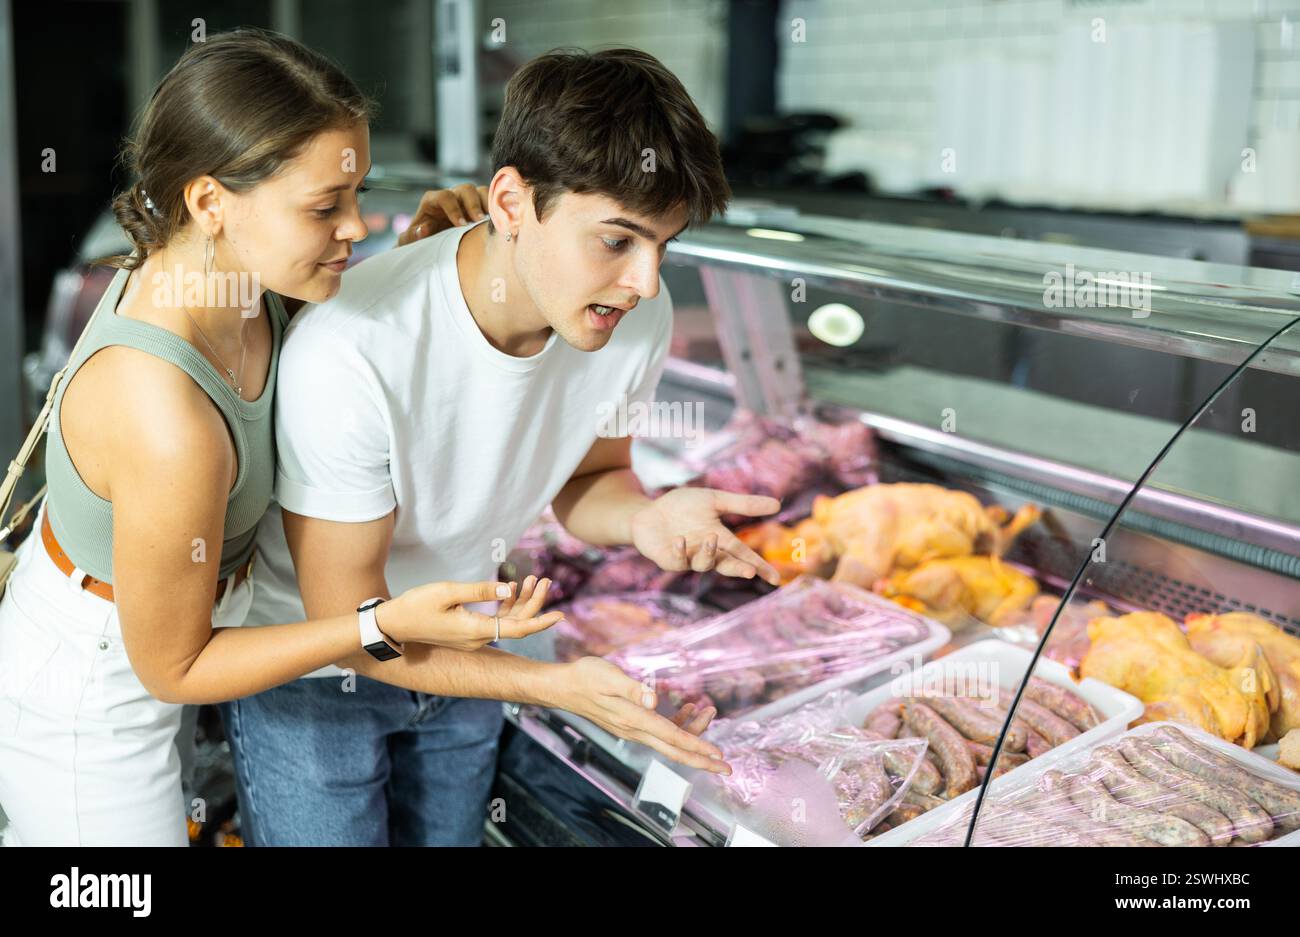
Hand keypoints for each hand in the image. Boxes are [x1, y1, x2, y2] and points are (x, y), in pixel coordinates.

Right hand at [378, 577, 561, 650]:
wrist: (393, 624)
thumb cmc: (416, 605)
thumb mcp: (447, 592)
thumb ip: (480, 591)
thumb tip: (510, 589)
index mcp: (475, 631)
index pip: (517, 629)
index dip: (540, 621)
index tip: (560, 615)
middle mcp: (478, 638)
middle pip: (516, 624)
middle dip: (534, 603)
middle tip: (546, 581)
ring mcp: (472, 636)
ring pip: (506, 622)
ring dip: (521, 603)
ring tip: (534, 580)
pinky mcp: (467, 632)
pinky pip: (494, 621)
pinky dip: (505, 606)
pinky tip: (512, 588)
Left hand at [397, 183, 488, 244]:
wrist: (433, 243)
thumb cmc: (422, 240)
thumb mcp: (412, 240)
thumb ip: (412, 235)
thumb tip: (422, 230)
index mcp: (433, 200)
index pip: (444, 197)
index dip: (453, 209)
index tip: (461, 225)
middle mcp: (452, 196)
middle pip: (466, 190)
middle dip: (473, 204)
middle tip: (478, 221)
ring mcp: (468, 200)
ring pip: (481, 192)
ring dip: (488, 204)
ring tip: (492, 221)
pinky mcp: (480, 206)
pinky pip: (492, 200)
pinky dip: (497, 208)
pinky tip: (500, 221)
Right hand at [550, 657, 729, 773]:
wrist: (564, 687)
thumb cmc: (586, 677)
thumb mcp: (609, 676)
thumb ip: (632, 687)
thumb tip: (655, 700)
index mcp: (633, 719)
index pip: (673, 737)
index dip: (698, 746)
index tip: (719, 756)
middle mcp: (635, 730)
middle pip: (675, 750)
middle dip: (703, 759)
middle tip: (727, 767)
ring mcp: (633, 729)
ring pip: (670, 740)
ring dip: (693, 730)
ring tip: (709, 711)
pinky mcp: (631, 724)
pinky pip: (660, 731)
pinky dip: (677, 722)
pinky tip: (685, 707)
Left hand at [630, 487, 781, 585]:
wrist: (647, 511)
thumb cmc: (682, 507)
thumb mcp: (714, 500)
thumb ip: (742, 504)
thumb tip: (777, 505)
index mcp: (720, 540)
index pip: (744, 555)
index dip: (759, 567)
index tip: (775, 579)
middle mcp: (706, 553)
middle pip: (726, 566)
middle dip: (738, 569)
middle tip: (750, 572)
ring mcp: (687, 558)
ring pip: (702, 564)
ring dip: (708, 554)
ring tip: (712, 538)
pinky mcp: (667, 559)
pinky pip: (676, 560)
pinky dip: (680, 551)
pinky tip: (680, 540)